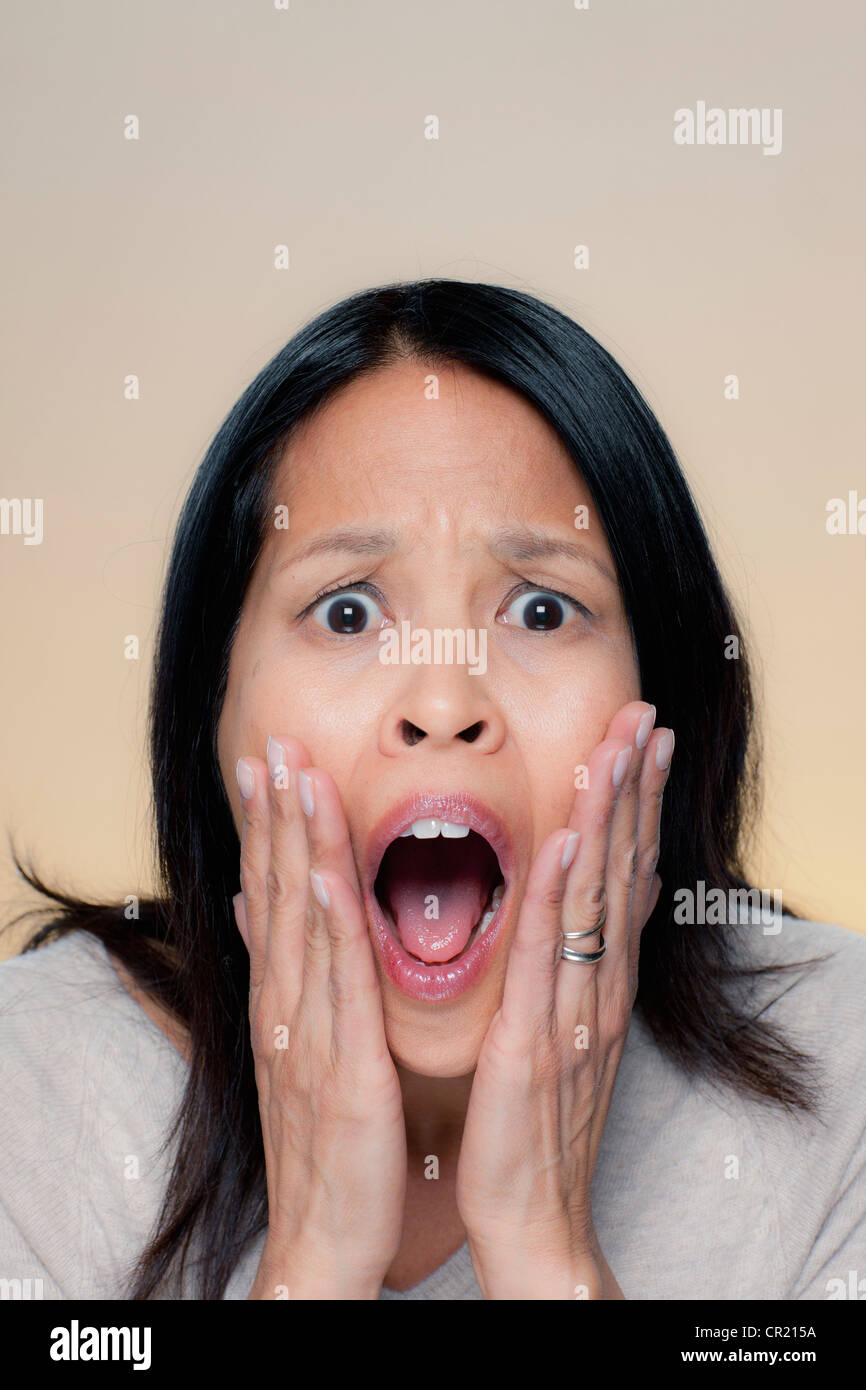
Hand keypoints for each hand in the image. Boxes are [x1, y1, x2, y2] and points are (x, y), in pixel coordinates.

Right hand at [234, 735, 406, 1299]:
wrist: (326, 1234)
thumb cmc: (326, 1141)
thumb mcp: (299, 1049)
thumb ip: (286, 974)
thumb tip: (259, 907)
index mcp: (286, 1000)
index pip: (274, 895)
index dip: (270, 826)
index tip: (269, 762)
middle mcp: (288, 1006)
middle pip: (278, 893)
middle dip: (276, 814)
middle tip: (274, 743)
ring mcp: (309, 1034)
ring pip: (302, 922)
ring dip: (297, 844)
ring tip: (293, 776)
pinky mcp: (342, 1067)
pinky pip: (337, 985)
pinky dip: (328, 925)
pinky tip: (326, 874)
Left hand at [455, 701, 672, 1298]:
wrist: (532, 1218)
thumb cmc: (534, 1125)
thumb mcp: (558, 1033)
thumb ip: (563, 971)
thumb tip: (565, 913)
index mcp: (596, 983)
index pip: (623, 875)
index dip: (635, 804)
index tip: (642, 739)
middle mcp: (597, 987)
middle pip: (621, 871)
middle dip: (631, 788)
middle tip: (642, 715)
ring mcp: (573, 1011)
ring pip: (594, 896)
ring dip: (607, 815)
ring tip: (617, 745)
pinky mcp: (535, 1041)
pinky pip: (549, 955)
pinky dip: (561, 893)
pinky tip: (568, 837)